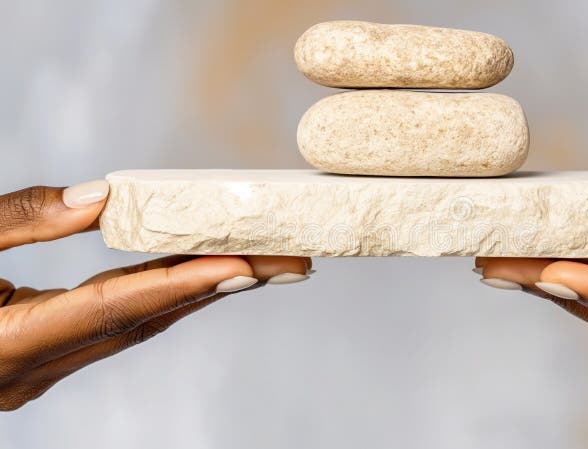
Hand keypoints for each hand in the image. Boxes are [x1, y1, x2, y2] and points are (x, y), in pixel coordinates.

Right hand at [0, 181, 311, 410]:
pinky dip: (160, 300)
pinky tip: (198, 277)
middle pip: (144, 320)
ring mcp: (32, 373)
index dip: (180, 285)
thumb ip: (12, 219)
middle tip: (292, 261)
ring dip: (201, 294)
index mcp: (0, 347)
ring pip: (135, 327)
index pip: (111, 310)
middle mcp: (26, 371)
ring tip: (266, 264)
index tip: (246, 264)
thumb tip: (99, 197)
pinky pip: (113, 328)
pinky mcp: (34, 361)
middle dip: (222, 288)